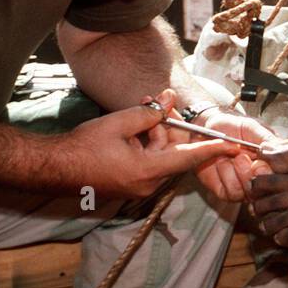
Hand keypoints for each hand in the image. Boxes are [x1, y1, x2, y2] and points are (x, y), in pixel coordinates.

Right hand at [65, 97, 237, 199]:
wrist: (54, 168)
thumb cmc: (84, 147)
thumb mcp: (119, 123)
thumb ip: (148, 113)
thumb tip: (168, 101)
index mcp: (147, 171)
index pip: (188, 158)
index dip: (212, 149)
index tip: (232, 146)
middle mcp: (147, 183)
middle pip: (173, 152)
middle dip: (169, 127)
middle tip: (161, 102)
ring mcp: (139, 187)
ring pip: (160, 155)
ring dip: (155, 134)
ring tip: (141, 111)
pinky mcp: (130, 184)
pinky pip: (149, 161)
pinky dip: (146, 144)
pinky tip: (134, 128)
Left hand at [192, 110, 274, 201]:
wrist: (206, 129)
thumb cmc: (231, 126)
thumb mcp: (251, 128)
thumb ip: (268, 139)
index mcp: (271, 162)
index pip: (281, 176)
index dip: (269, 171)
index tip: (258, 160)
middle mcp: (261, 178)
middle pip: (266, 190)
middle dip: (251, 172)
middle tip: (240, 156)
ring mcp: (245, 187)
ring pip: (248, 192)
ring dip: (236, 172)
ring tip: (230, 156)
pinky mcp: (227, 192)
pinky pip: (232, 193)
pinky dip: (224, 177)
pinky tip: (221, 164)